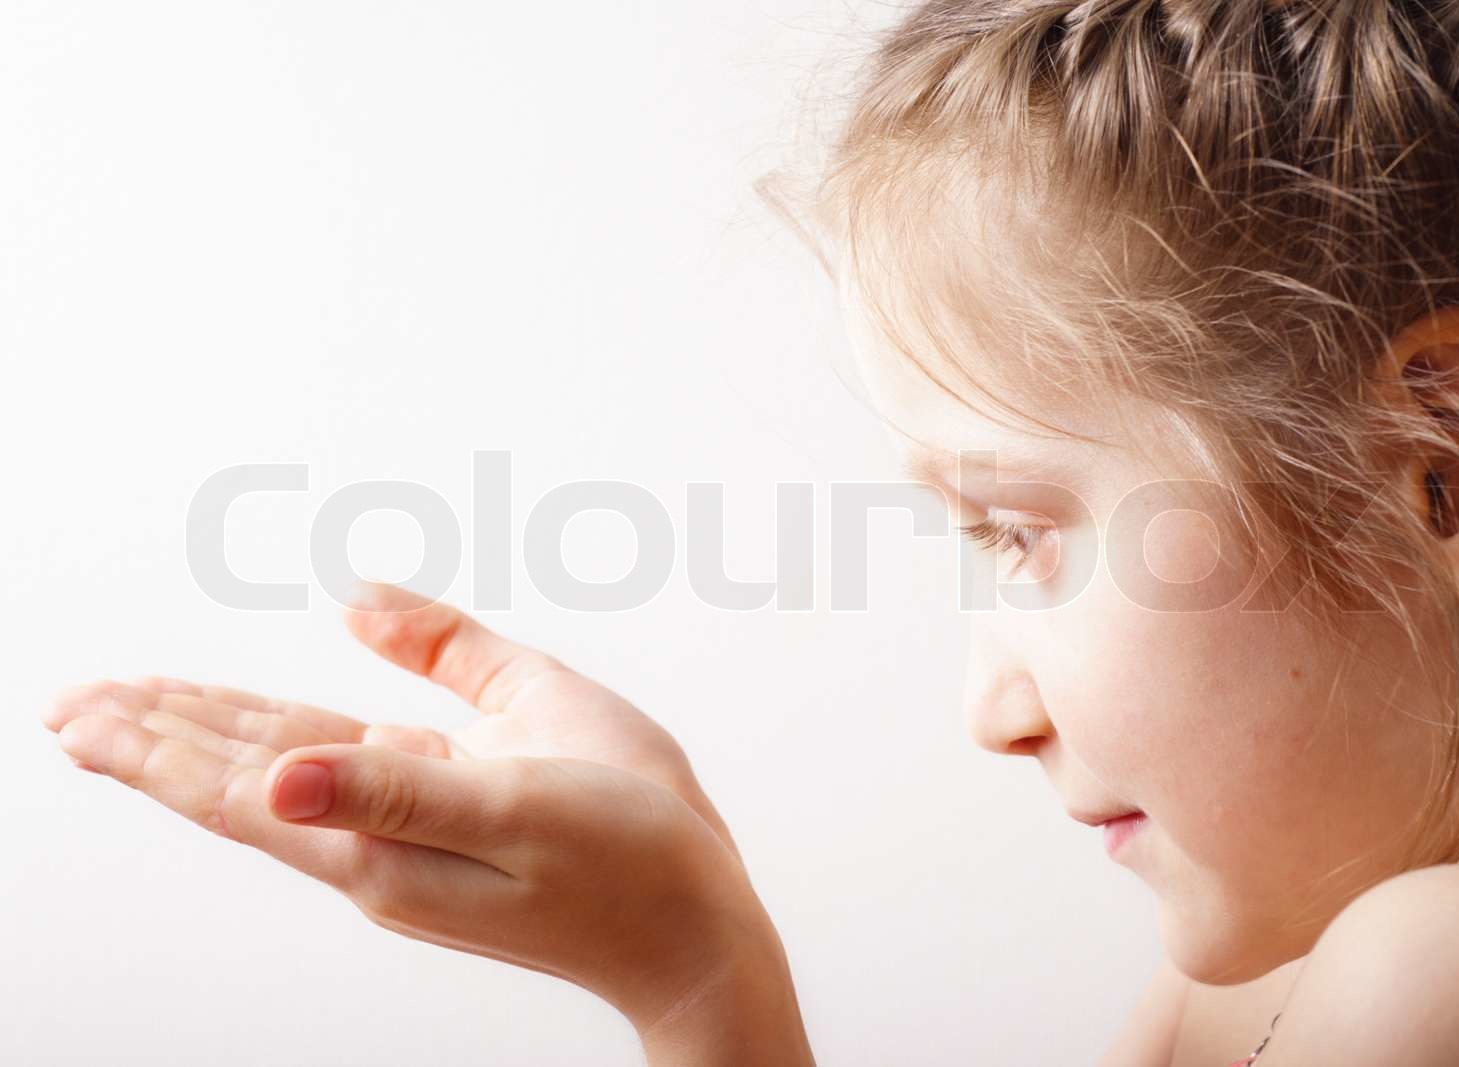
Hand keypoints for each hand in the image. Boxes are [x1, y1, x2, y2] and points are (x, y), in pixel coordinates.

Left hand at [41, 585, 811, 1063]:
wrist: (694, 927)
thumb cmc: (633, 853)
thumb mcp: (522, 800)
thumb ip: (398, 775)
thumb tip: (279, 767)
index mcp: (385, 843)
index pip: (240, 784)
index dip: (158, 743)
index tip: (80, 712)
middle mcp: (380, 849)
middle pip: (243, 780)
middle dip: (159, 737)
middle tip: (72, 706)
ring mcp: (411, 841)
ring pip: (288, 775)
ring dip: (211, 740)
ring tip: (138, 718)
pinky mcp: (448, 827)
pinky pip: (348, 772)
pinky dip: (292, 741)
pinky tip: (278, 734)